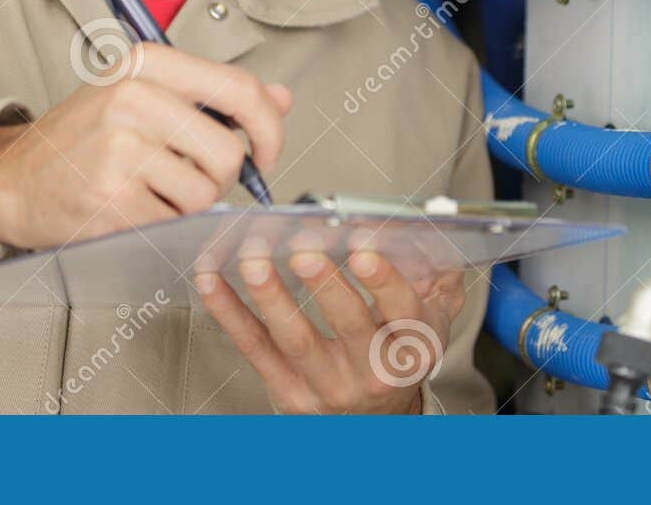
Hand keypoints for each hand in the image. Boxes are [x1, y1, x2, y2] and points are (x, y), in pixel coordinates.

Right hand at [0, 43, 288, 249]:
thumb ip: (215, 96)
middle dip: (221, 178)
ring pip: (205, 193)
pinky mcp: (111, 199)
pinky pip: (173, 223)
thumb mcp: (146, 96)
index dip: (270, 127)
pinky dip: (162, 226)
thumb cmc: (84, 139)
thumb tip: (282, 99)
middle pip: (228, 152)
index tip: (267, 151)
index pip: (241, 88)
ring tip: (152, 191)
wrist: (13, 178)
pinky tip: (131, 208)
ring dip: (189, 204)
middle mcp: (134, 98)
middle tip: (189, 178)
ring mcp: (120, 149)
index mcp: (148, 63)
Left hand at [195, 248, 464, 413]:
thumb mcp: (431, 316)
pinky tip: (211, 279)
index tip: (363, 249)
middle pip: (349, 325)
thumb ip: (439, 275)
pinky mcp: (288, 393)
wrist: (376, 418)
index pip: (404, 313)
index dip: (384, 282)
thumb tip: (429, 231)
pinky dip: (229, 312)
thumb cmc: (398, 349)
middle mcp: (373, 371)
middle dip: (326, 285)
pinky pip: (255, 349)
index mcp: (413, 346)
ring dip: (271, 296)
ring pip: (295, 340)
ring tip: (253, 260)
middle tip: (304, 249)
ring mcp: (328, 386)